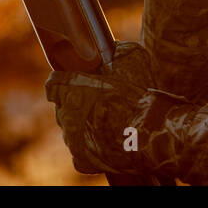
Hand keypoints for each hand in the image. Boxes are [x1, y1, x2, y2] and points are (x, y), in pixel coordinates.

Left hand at [45, 42, 160, 175]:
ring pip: (71, 128)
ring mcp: (73, 140)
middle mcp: (66, 116)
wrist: (153, 133)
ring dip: (83, 123)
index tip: (76, 79)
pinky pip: (78, 151)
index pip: (54, 84)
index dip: (65, 80)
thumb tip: (107, 47)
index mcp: (71, 90)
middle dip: (76, 102)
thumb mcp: (132, 56)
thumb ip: (112, 50)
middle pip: (63, 107)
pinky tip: (102, 138)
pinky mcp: (82, 160)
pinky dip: (87, 145)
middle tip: (99, 99)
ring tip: (106, 120)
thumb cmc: (141, 94)